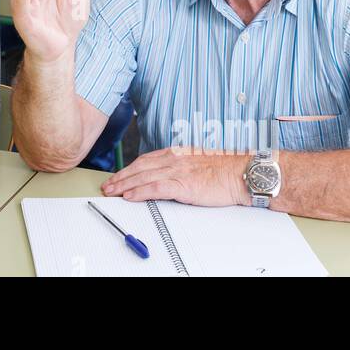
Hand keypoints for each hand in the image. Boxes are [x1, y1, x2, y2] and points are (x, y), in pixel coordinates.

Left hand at [102, 147, 247, 205]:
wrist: (241, 173)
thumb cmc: (224, 170)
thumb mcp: (196, 163)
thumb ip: (180, 166)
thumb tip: (167, 175)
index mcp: (176, 153)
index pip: (145, 160)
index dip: (128, 169)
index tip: (118, 176)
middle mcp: (173, 159)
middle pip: (139, 168)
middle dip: (120, 177)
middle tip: (107, 185)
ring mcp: (177, 171)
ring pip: (143, 177)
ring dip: (124, 185)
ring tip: (112, 192)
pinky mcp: (183, 184)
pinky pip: (156, 188)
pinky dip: (140, 192)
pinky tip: (130, 196)